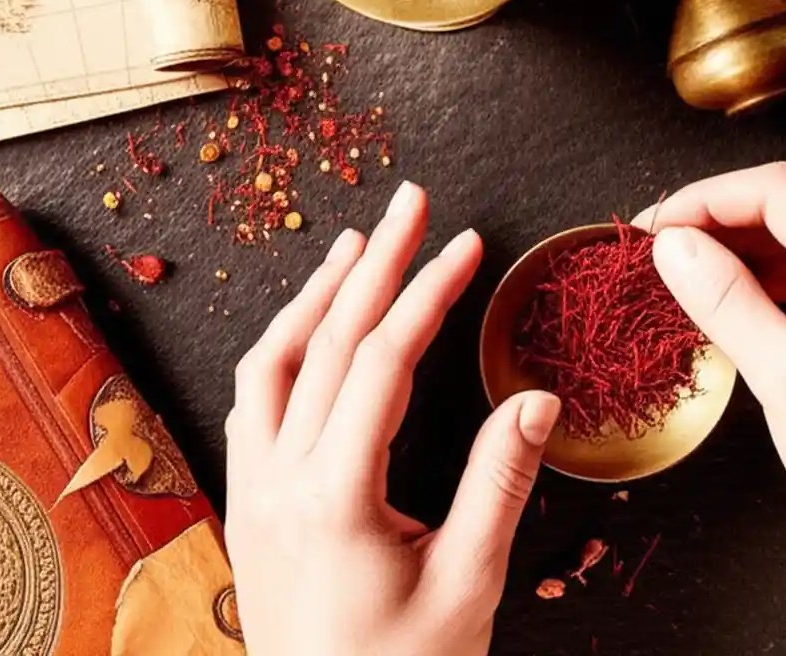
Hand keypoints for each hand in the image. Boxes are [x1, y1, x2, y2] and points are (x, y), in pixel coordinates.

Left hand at [225, 181, 559, 655]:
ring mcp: (253, 492)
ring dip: (315, 296)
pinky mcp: (249, 507)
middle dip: (373, 263)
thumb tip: (536, 401)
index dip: (428, 293)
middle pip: (324, 341)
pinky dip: (284, 348)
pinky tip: (309, 331)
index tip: (466, 243)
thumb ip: (497, 484)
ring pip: (271, 364)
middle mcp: (279, 481)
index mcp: (335, 495)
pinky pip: (252, 404)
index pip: (383, 361)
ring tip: (354, 245)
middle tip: (407, 202)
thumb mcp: (467, 583)